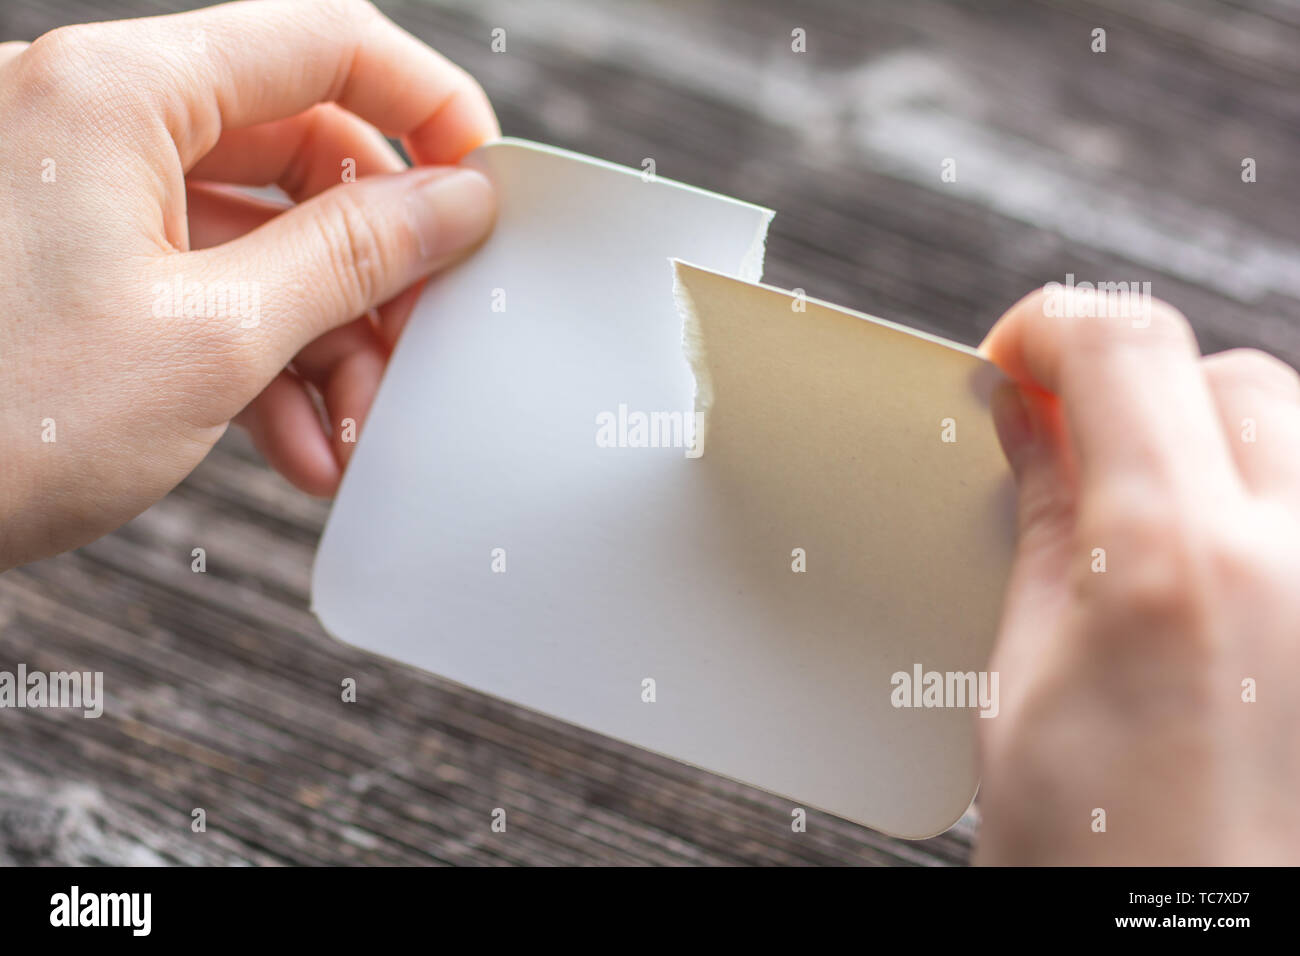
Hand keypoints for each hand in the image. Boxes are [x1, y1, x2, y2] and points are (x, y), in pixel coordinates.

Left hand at [0, 0, 496, 569]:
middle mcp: (94, 119)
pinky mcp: (69, 261)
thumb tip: (453, 201)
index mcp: (119, 92)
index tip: (485, 187)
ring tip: (348, 431)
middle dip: (375, 265)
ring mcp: (76, 191)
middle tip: (417, 348)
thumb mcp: (211, 338)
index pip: (326, 42)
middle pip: (301, 152)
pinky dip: (262, 355)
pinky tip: (292, 439)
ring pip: (259, 231)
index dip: (429, 107)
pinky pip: (202, 281)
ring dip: (325, 334)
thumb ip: (351, 255)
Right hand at [977, 286, 1299, 863]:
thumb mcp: (1023, 682)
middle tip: (1061, 453)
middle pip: (1224, 373)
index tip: (1012, 363)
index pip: (1124, 344)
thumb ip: (1041, 524)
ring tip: (1142, 521)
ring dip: (1209, 442)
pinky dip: (1264, 504)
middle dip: (1131, 391)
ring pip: (1294, 430)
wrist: (1202, 941)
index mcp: (1174, 566)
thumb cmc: (1101, 865)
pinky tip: (1215, 569)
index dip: (1050, 327)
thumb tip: (1026, 419)